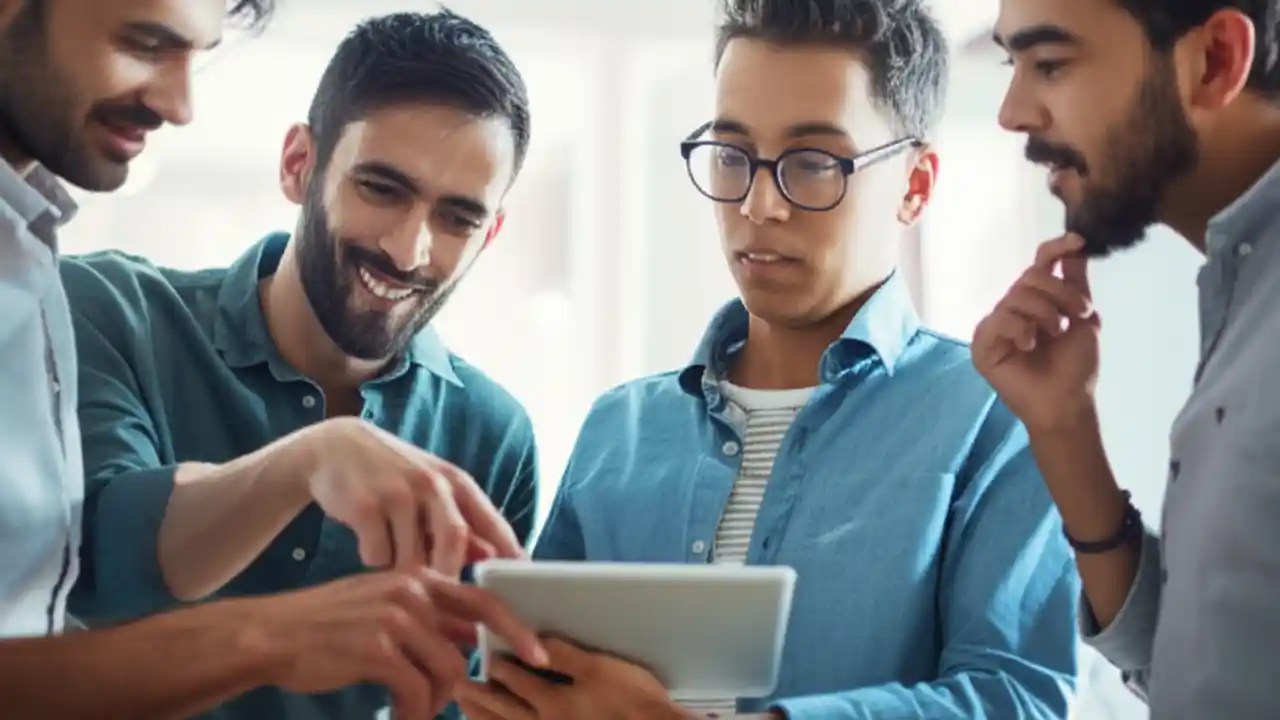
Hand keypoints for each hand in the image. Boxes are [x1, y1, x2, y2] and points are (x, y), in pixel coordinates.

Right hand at [240, 567, 547, 718]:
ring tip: (415, 710)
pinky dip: (413, 712)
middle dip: (488, 667)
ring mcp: (395, 616)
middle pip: (472, 634)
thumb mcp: (382, 606)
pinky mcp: (377, 647)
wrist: (271, 633)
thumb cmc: (327, 625)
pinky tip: (398, 717)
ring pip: (446, 669)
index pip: (482, 598)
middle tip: (488, 696)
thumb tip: (469, 639)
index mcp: (417, 578)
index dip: (513, 626)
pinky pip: (417, 690)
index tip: (536, 651)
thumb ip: (426, 617)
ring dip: (436, 699)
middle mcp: (411, 590)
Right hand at [283, 417, 523, 575]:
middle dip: (449, 572)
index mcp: (455, 481)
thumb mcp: (433, 491)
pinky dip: (375, 559)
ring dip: (404, 568)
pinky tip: (369, 541)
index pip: (490, 521)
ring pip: (411, 557)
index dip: (507, 551)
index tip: (518, 578)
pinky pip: (377, 555)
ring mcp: (397, 493)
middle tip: (441, 592)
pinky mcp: (364, 505)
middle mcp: (430, 484)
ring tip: (394, 554)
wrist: (336, 447)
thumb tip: (493, 556)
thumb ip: (462, 523)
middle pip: (454, 539)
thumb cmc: (395, 477)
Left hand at [455, 638, 692, 719]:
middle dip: (481, 697)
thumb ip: (563, 655)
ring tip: (468, 710)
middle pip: (505, 710)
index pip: (517, 680)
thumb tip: (533, 642)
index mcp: (553, 702)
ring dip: (487, 718)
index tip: (486, 656)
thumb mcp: (600, 668)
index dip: (501, 666)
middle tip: (459, 687)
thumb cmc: (632, 699)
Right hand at [972, 233, 1100, 432]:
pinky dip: (1020, 328)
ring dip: (1044, 313)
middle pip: (1031, 276)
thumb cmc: (1075, 366)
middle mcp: (1014, 308)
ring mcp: (996, 325)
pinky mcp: (982, 344)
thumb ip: (1076, 282)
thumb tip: (1078, 245)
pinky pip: (999, 319)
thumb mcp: (1084, 317)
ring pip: (1017, 295)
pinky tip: (1029, 345)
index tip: (1077, 241)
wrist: (1066, 401)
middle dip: (1060, 293)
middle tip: (1075, 316)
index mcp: (1037, 301)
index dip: (1055, 248)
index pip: (1039, 264)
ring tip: (1054, 334)